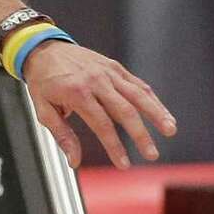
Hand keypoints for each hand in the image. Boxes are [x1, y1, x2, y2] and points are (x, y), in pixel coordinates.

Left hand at [20, 38, 176, 170]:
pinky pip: (136, 84)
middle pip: (125, 111)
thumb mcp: (43, 110)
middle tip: (152, 154)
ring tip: (170, 130)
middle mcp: (96, 81)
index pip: (102, 125)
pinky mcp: (115, 67)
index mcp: (77, 93)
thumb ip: (62, 135)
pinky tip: (163, 113)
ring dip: (156, 113)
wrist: (43, 48)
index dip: (115, 146)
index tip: (124, 164)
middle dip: (141, 135)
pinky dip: (151, 98)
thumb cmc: (43, 82)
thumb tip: (74, 162)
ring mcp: (108, 72)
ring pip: (137, 95)